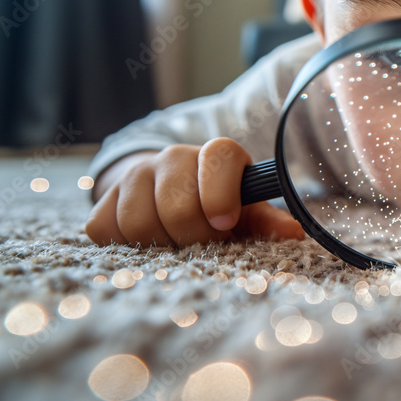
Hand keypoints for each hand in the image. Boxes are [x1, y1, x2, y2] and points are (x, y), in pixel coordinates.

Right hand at [85, 138, 304, 246]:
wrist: (166, 194)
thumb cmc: (217, 206)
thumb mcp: (246, 211)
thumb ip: (267, 221)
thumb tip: (296, 234)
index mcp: (216, 155)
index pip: (218, 158)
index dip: (220, 193)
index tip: (225, 223)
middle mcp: (173, 157)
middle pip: (176, 204)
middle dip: (192, 234)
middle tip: (202, 241)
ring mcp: (135, 175)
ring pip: (138, 220)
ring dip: (159, 243)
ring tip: (176, 242)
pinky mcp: (104, 199)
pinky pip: (105, 229)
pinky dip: (125, 244)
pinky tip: (146, 241)